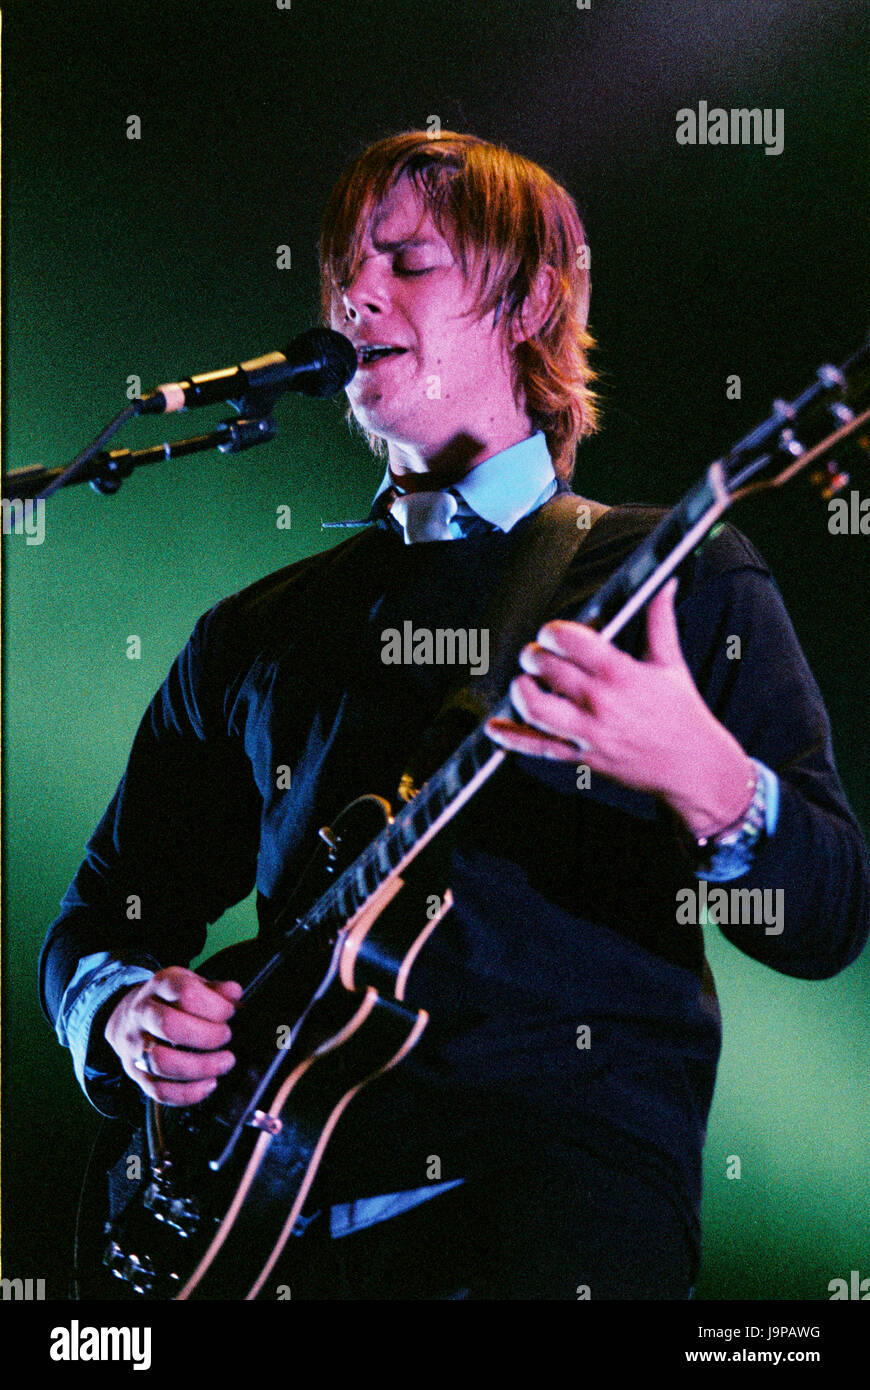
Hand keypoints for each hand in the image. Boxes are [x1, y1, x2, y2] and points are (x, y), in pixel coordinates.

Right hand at [104, 966, 241, 1105]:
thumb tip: (234, 993)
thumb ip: (215, 989)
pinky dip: (189, 1093)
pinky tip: (209, 1083)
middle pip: (169, 1025)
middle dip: (206, 1036)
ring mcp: (136, 1045)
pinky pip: (160, 1090)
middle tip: (225, 1037)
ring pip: (162, 1062)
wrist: (128, 1017)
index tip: (229, 1012)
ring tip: (224, 1062)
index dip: (214, 1006)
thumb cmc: (168, 1002)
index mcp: (160, 986)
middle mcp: (143, 1014)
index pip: (185, 993)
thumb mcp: (190, 984)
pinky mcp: (137, 1074)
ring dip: (201, 1067)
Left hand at [485, 578, 754, 837]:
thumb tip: (665, 583)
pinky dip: (512, 738)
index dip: (553, 631)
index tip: (552, 632)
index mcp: (621, 673)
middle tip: (536, 655)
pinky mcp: (582, 757)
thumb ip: (660, 620)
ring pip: (534, 708)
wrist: (693, 768)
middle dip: (534, 656)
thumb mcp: (671, 663)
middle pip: (546, 669)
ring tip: (524, 681)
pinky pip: (538, 748)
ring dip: (520, 690)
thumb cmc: (682, 714)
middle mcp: (600, 702)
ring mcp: (588, 732)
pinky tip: (494, 728)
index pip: (572, 641)